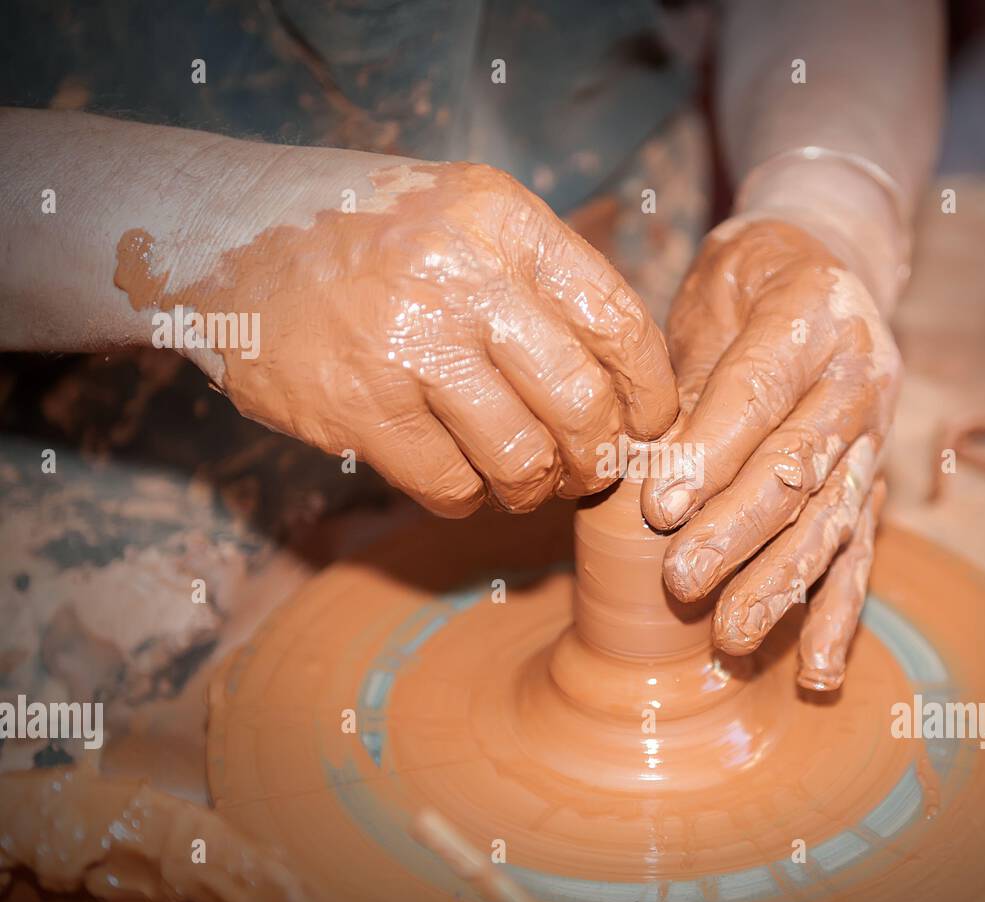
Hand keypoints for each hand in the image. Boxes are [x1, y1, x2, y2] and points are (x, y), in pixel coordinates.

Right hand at [157, 158, 677, 515]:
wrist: (228, 236)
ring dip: (536, 487)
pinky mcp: (356, 406)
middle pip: (581, 403)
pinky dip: (469, 496)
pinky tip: (461, 477)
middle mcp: (462, 277)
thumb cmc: (373, 235)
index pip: (618, 322)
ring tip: (527, 480)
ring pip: (521, 458)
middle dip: (601, 455)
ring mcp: (406, 344)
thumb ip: (545, 281)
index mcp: (505, 222)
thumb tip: (632, 381)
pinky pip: (450, 485)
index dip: (651, 392)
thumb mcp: (468, 218)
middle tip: (591, 468)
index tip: (650, 424)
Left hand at [641, 216, 900, 690]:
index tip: (657, 507)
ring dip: (781, 583)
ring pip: (829, 519)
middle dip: (737, 531)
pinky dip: (839, 615)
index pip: (758, 390)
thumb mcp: (710, 299)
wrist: (828, 267)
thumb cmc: (746, 285)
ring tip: (733, 635)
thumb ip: (686, 379)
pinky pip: (861, 552)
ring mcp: (875, 437)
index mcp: (814, 312)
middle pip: (797, 465)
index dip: (710, 452)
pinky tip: (817, 672)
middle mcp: (860, 377)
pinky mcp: (875, 484)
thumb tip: (638, 467)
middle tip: (680, 580)